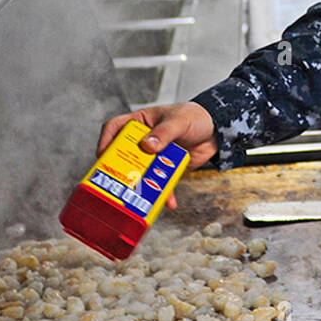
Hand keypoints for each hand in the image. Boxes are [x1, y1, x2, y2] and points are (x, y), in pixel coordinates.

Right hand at [97, 103, 220, 208]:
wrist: (216, 130)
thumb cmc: (195, 117)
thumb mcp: (179, 121)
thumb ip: (164, 133)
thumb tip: (147, 145)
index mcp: (141, 121)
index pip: (115, 128)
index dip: (106, 141)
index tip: (103, 156)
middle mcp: (143, 139)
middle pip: (124, 155)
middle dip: (121, 170)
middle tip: (118, 182)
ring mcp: (153, 155)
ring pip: (141, 172)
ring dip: (142, 185)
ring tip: (141, 197)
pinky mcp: (165, 168)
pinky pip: (160, 182)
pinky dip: (164, 193)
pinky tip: (168, 202)